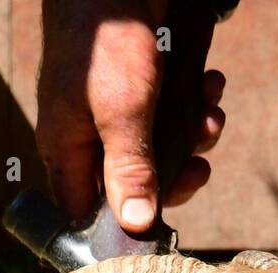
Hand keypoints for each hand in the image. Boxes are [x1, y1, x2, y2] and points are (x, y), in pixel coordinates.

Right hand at [36, 0, 225, 226]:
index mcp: (66, 150)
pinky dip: (195, 107)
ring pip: (160, 150)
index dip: (126, 224)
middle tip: (200, 168)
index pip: (88, 214)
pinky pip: (171, 116)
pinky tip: (209, 86)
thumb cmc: (106, 41)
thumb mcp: (122, 112)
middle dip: (174, 176)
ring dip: (194, 136)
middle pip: (134, 187)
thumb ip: (130, 169)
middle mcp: (86, 137)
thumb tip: (136, 226)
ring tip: (211, 114)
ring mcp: (113, 113)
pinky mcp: (140, 90)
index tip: (164, 223)